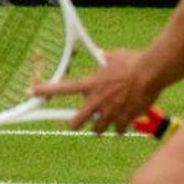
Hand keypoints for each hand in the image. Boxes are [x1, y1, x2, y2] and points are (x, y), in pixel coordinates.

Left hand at [32, 48, 154, 134]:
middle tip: (78, 120)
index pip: (63, 88)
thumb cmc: (133, 60)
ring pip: (98, 128)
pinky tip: (126, 118)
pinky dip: (121, 126)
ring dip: (101, 124)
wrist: (151, 72)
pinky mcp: (123, 120)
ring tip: (109, 116)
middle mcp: (96, 101)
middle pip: (75, 122)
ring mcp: (109, 113)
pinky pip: (118, 130)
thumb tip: (99, 53)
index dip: (45, 90)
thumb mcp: (113, 56)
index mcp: (91, 84)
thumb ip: (103, 58)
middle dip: (75, 122)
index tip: (32, 92)